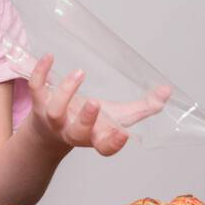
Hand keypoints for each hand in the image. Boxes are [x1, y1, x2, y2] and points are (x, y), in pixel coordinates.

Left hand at [25, 52, 172, 155]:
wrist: (49, 133)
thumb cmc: (91, 123)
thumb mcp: (117, 117)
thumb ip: (144, 107)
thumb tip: (167, 91)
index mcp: (96, 137)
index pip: (105, 147)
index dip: (113, 144)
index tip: (123, 134)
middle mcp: (73, 131)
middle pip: (78, 132)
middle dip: (86, 119)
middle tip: (94, 103)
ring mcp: (54, 118)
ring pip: (55, 110)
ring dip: (66, 92)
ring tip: (80, 73)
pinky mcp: (39, 104)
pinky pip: (37, 89)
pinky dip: (41, 73)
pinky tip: (49, 56)